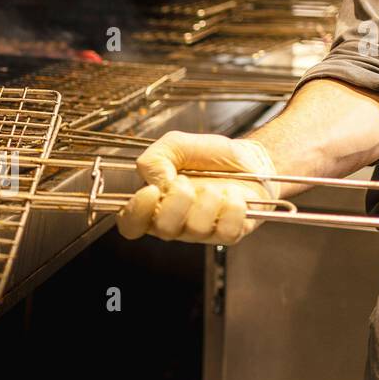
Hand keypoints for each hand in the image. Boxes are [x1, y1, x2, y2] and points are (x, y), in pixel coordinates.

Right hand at [116, 132, 278, 244]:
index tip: (151, 190)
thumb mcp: (175, 144)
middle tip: (187, 181)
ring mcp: (200, 232)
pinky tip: (233, 196)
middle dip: (178, 200)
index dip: (137, 213)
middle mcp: (174, 222)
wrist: (248, 157)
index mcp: (153, 203)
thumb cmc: (209, 155)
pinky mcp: (227, 234)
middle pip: (163, 229)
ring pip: (196, 229)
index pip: (130, 224)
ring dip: (208, 199)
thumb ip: (155, 159)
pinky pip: (226, 231)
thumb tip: (157, 183)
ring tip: (216, 185)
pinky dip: (233, 207)